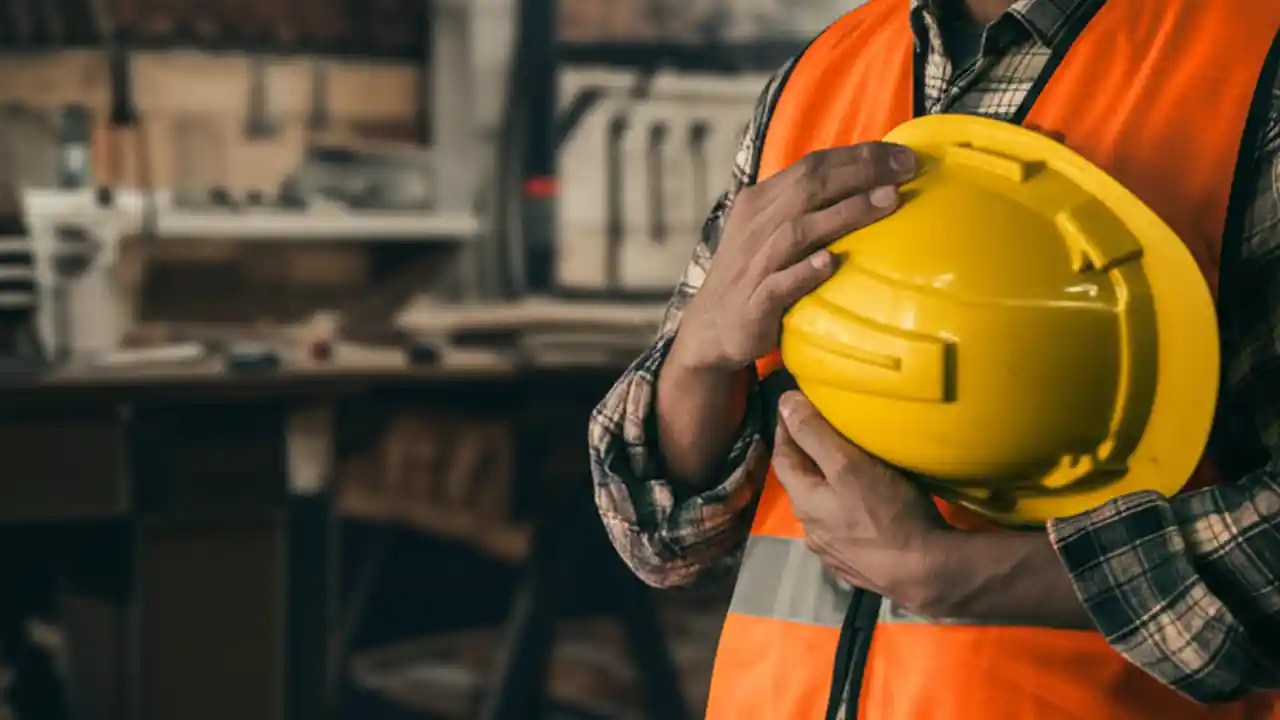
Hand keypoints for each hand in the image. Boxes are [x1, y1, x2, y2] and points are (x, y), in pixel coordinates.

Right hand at [672, 143, 916, 371]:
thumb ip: (809, 208)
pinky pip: (780, 283)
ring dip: (846, 213)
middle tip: (907, 168)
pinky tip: (830, 262)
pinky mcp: (755, 302)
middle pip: (810, 186)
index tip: (902, 155)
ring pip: (800, 229)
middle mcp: (757, 225)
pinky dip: (804, 271)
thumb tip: (870, 185)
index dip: (858, 156)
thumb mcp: (773, 232)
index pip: (812, 165)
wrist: (712, 328)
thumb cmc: (756, 275)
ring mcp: (754, 263)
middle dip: (861, 173)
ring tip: (889, 201)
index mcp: (761, 201)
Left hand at [773, 391, 948, 611]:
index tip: (792, 407)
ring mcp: (834, 552)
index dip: (786, 430)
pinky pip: (843, 530)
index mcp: (805, 503)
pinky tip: (862, 507)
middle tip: (820, 431)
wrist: (928, 574)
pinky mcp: (857, 565)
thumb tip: (785, 404)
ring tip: (844, 466)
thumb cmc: (887, 515)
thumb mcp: (849, 465)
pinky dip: (846, 511)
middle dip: (807, 457)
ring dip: (827, 486)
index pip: (783, 458)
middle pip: (802, 485)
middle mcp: (812, 530)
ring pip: (823, 510)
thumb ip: (814, 434)